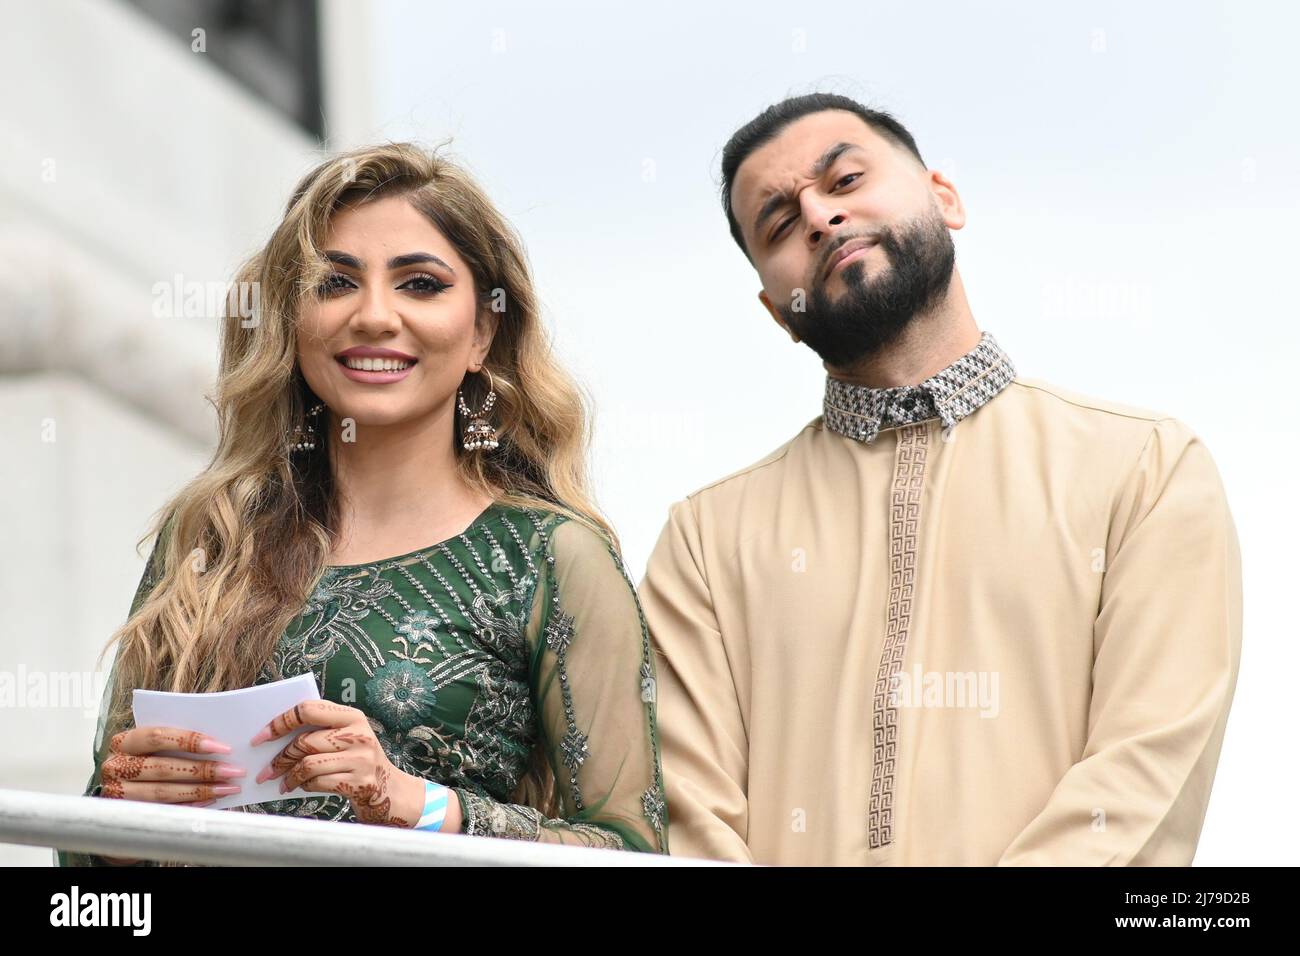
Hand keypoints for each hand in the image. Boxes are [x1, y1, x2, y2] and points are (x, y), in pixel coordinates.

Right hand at [101, 725, 244, 805]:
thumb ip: (178, 745)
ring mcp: (116, 793)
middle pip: (164, 767)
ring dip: (200, 791)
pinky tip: (210, 802)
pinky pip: (162, 811)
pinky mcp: (125, 815)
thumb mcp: (155, 749)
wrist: (118, 799)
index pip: (157, 736)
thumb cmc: (147, 765)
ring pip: (163, 792)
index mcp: (124, 742)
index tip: (223, 747)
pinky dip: (189, 807)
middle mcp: (115, 767)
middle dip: (204, 770)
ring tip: (228, 789)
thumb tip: (220, 747)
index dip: (191, 740)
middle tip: (235, 771)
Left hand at [251, 700, 420, 827]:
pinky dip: (304, 786)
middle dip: (280, 757)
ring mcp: (361, 759)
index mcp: (352, 716)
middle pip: (305, 741)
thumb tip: (273, 735)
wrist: (388, 789)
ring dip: (289, 776)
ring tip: (282, 782)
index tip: (261, 737)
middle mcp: (358, 734)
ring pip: (308, 764)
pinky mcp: (359, 782)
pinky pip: (318, 782)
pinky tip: (301, 787)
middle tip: (267, 770)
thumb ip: (319, 730)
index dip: (280, 722)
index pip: (309, 709)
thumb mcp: (345, 736)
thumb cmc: (356, 760)